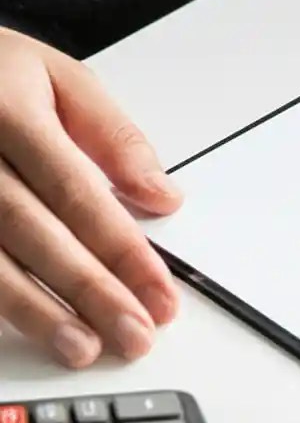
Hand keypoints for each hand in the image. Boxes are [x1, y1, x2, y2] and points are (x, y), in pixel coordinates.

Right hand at [0, 28, 182, 367]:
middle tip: (134, 334)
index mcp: (8, 110)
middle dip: (88, 290)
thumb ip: (113, 136)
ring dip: (35, 311)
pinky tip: (24, 328)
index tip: (161, 295)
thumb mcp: (56, 75)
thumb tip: (161, 196)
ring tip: (82, 347)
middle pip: (32, 230)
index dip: (122, 250)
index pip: (77, 192)